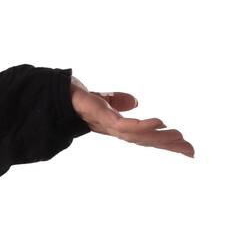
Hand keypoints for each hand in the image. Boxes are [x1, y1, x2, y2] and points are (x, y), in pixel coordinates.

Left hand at [70, 76, 194, 157]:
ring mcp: (107, 124)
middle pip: (144, 140)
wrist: (55, 94)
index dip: (164, 144)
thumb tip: (135, 102)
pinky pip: (124, 124)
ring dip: (159, 137)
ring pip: (138, 135)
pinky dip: (141, 126)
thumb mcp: (102, 100)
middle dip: (167, 145)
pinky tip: (157, 122)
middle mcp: (114, 129)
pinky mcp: (101, 116)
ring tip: (179, 137)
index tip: (188, 151)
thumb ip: (117, 102)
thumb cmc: (76, 100)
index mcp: (117, 128)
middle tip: (190, 150)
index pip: (145, 137)